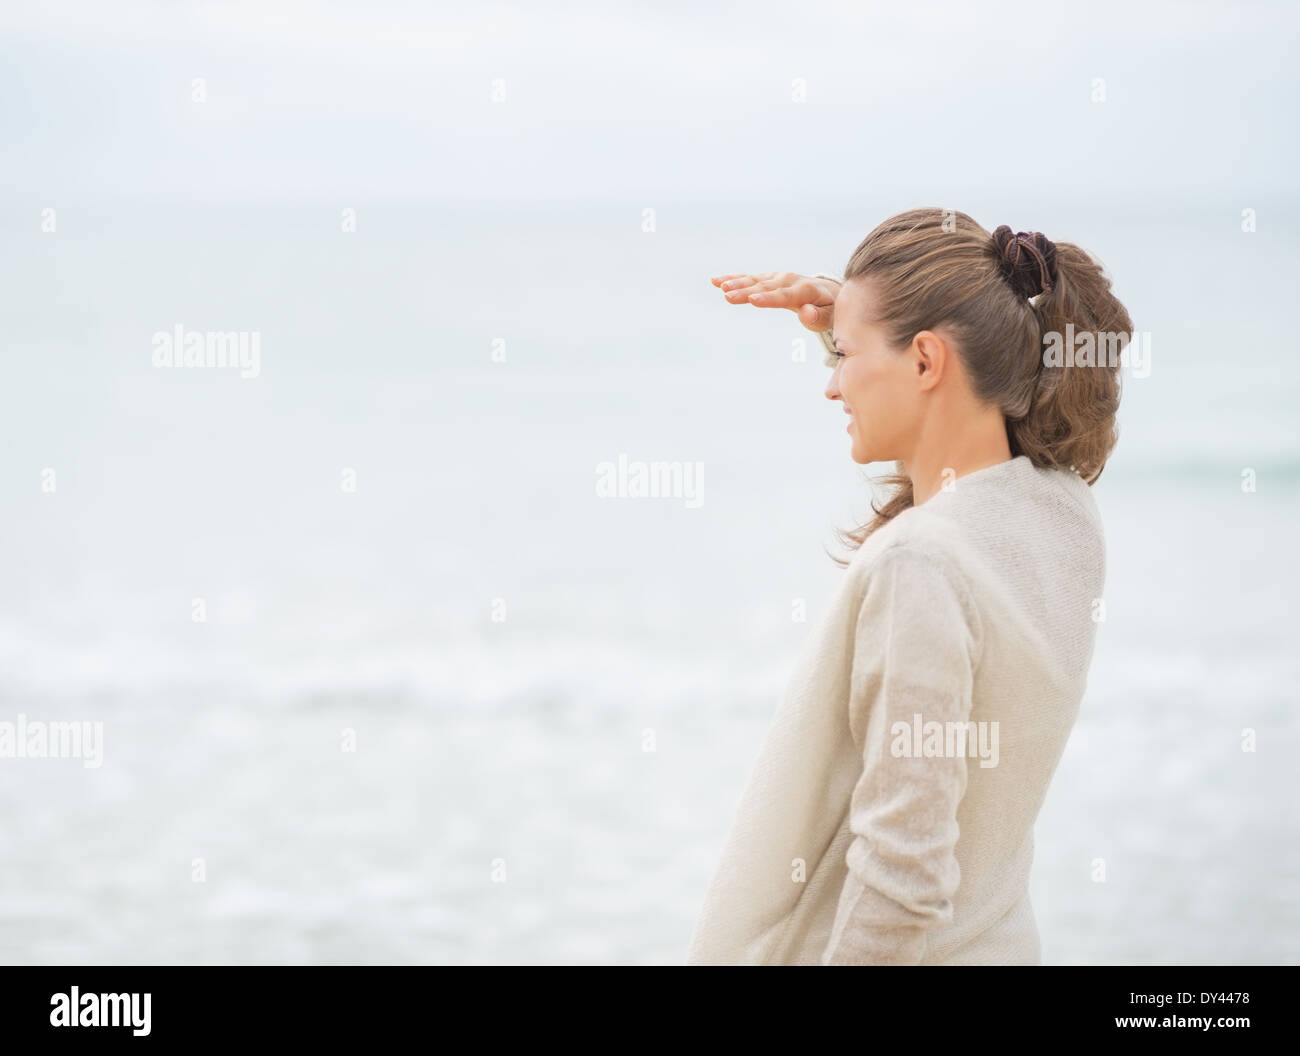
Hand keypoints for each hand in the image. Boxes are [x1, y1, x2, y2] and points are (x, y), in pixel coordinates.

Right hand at [709, 271, 840, 333]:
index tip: (753, 300)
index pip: (784, 296)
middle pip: (765, 287)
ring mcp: (778, 278)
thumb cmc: (830, 309)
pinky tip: (716, 281)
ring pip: (755, 280)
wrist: (829, 292)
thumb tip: (805, 312)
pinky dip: (733, 278)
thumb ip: (818, 317)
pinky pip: (750, 278)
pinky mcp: (769, 279)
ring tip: (719, 285)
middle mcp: (789, 280)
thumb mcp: (830, 317)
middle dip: (746, 291)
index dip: (769, 298)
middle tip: (728, 295)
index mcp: (806, 290)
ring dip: (736, 282)